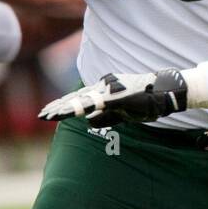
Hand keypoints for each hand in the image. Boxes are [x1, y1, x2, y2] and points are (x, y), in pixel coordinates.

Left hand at [39, 70, 188, 126]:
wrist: (165, 92)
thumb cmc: (147, 102)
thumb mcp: (123, 112)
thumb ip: (106, 116)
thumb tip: (88, 121)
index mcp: (104, 91)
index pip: (79, 98)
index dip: (63, 105)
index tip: (49, 112)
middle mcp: (103, 88)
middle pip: (75, 98)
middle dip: (57, 106)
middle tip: (42, 115)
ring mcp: (108, 91)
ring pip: (80, 100)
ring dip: (62, 108)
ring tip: (47, 115)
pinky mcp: (114, 97)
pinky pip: (92, 104)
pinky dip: (77, 108)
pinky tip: (66, 113)